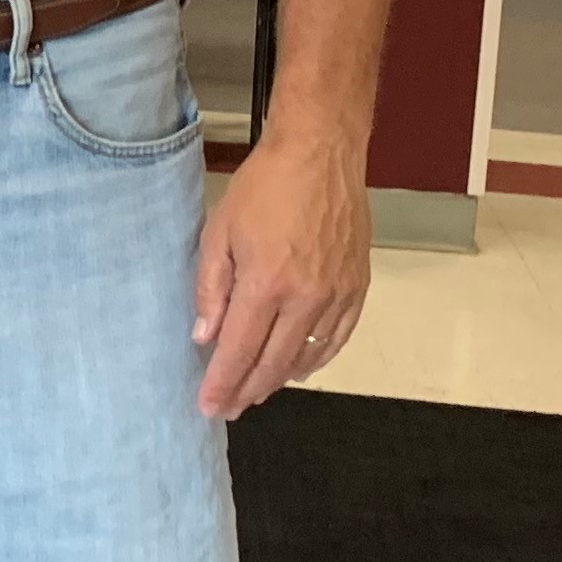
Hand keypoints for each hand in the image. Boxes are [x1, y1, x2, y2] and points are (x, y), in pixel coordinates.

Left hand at [191, 125, 370, 416]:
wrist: (321, 153)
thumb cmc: (266, 186)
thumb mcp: (219, 231)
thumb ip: (210, 288)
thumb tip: (204, 336)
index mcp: (266, 284)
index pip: (239, 351)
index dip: (222, 384)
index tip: (209, 407)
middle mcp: (306, 297)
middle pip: (273, 363)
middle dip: (246, 391)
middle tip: (229, 407)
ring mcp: (336, 295)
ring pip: (307, 357)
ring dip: (278, 380)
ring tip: (256, 391)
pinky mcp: (357, 287)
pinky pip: (337, 338)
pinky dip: (316, 360)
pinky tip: (299, 368)